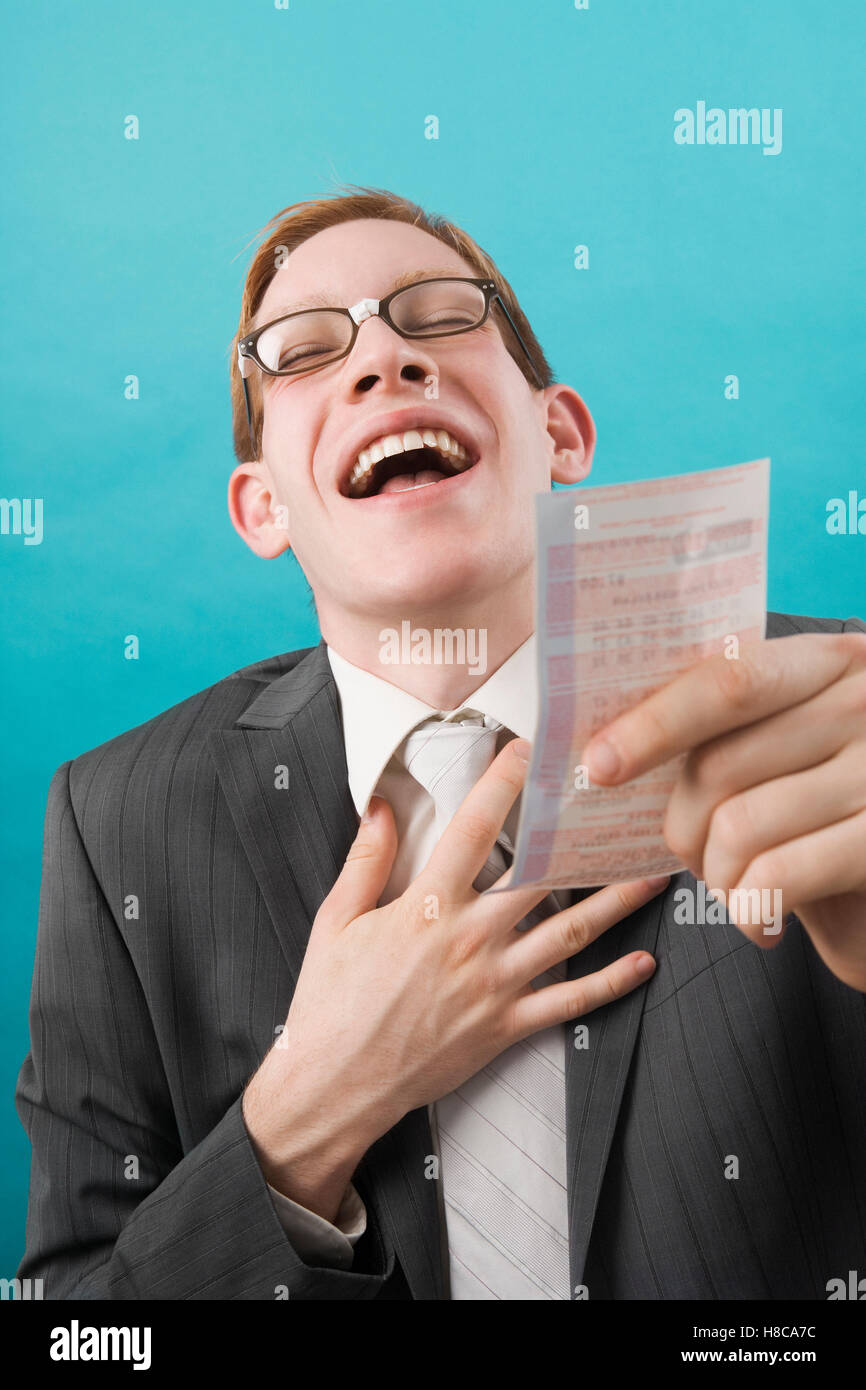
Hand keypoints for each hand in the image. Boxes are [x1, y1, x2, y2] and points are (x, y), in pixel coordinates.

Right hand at [243, 737, 666, 1220]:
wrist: (334, 1085)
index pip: (474, 829)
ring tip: (655, 873)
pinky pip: (570, 1001)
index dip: (504, 784)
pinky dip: (611, 982)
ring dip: (617, 901)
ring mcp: (493, 985)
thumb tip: (380, 804)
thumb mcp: (335, 921)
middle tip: (616, 804)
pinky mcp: (506, 1026)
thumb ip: (365, 860)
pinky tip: (643, 961)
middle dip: (581, 837)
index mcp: (425, 906)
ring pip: (571, 932)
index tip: (529, 751)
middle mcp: (468, 940)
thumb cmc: (330, 1002)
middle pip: (542, 876)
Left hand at [583, 631, 865, 991]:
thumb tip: (607, 750)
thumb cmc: (825, 822)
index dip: (654, 724)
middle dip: (684, 828)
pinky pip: (777, 876)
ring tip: (736, 893)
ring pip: (740, 825)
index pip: (728, 680)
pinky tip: (764, 923)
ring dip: (717, 878)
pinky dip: (751, 911)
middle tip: (697, 860)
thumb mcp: (788, 753)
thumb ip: (728, 732)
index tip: (598, 765)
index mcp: (832, 663)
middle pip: (720, 762)